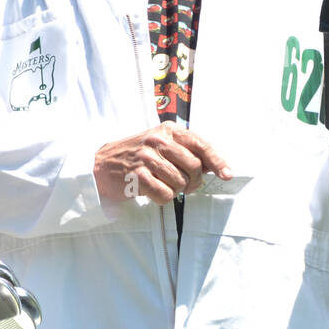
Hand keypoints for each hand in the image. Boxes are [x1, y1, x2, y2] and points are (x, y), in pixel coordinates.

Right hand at [94, 122, 231, 204]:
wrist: (101, 164)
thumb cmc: (137, 155)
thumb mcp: (161, 143)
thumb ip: (186, 150)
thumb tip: (214, 166)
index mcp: (168, 130)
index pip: (201, 145)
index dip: (217, 161)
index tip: (227, 174)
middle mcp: (158, 140)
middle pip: (194, 166)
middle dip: (194, 181)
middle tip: (186, 185)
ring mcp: (147, 158)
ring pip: (180, 183)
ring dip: (176, 190)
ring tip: (163, 184)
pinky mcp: (137, 176)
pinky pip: (165, 195)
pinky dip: (163, 198)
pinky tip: (153, 191)